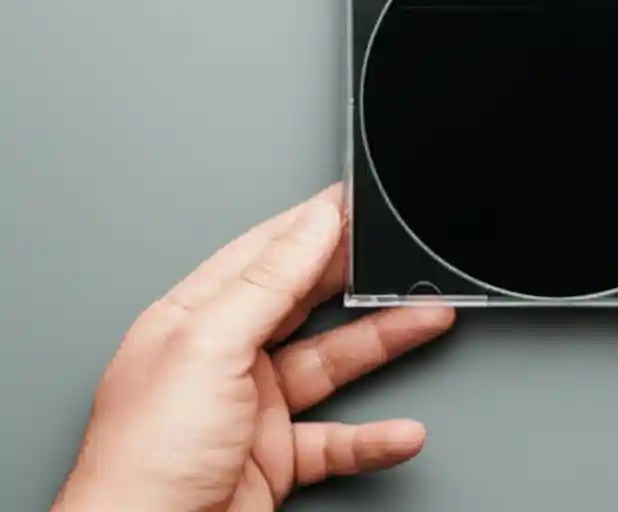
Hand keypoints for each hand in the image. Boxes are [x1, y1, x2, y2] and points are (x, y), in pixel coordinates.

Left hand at [52, 185, 455, 510]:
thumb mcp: (209, 347)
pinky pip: (338, 438)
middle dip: (356, 276)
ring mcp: (251, 409)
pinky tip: (402, 431)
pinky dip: (375, 436)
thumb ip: (268, 283)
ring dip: (383, 343)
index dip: (310, 225)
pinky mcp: (274, 458)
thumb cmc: (144, 459)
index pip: (262, 255)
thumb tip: (312, 225)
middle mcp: (222, 359)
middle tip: (403, 251)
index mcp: (192, 320)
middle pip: (304, 302)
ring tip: (429, 318)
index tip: (355, 202)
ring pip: (331, 363)